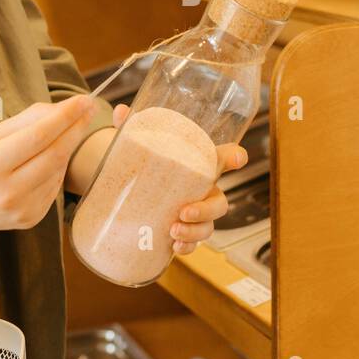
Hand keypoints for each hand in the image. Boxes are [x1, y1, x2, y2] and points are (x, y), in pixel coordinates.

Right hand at [0, 95, 97, 232]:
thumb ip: (28, 120)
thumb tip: (66, 108)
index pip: (39, 135)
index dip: (66, 116)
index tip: (84, 100)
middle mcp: (6, 192)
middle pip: (56, 154)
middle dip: (77, 128)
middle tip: (90, 108)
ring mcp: (21, 210)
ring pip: (58, 169)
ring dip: (66, 147)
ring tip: (60, 134)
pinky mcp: (31, 218)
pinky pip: (54, 186)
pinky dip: (57, 168)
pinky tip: (46, 161)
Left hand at [109, 104, 244, 255]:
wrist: (131, 191)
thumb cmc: (145, 165)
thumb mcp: (137, 147)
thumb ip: (130, 128)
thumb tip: (121, 111)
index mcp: (197, 167)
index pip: (223, 158)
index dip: (235, 156)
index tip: (238, 157)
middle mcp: (201, 191)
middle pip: (220, 201)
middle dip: (206, 209)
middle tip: (183, 212)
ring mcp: (195, 214)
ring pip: (209, 226)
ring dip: (196, 231)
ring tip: (173, 232)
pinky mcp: (183, 232)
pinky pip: (195, 244)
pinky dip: (188, 247)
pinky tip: (175, 247)